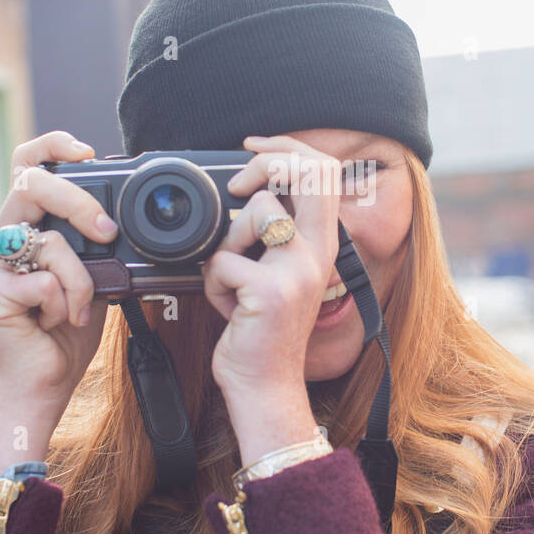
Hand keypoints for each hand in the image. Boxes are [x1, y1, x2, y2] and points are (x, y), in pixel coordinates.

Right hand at [0, 130, 117, 415]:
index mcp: (22, 228)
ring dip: (81, 282)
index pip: (27, 166)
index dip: (53, 147)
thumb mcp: (91, 277)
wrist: (44, 385)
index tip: (87, 153)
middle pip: (32, 185)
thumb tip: (119, 218)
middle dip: (79, 203)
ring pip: (50, 242)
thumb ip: (92, 245)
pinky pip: (45, 281)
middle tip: (107, 233)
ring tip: (76, 311)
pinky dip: (66, 304)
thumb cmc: (66, 334)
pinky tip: (53, 323)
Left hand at [201, 133, 340, 456]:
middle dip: (264, 164)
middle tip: (234, 187)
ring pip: (253, 213)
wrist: (264, 385)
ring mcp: (297, 271)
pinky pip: (222, 260)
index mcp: (320, 244)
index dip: (286, 148)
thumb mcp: (275, 273)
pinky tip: (228, 308)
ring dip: (225, 244)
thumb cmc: (260, 328)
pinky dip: (212, 284)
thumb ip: (271, 234)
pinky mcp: (269, 292)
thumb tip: (244, 190)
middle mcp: (317, 253)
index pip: (321, 172)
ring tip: (232, 279)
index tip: (253, 149)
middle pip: (303, 173)